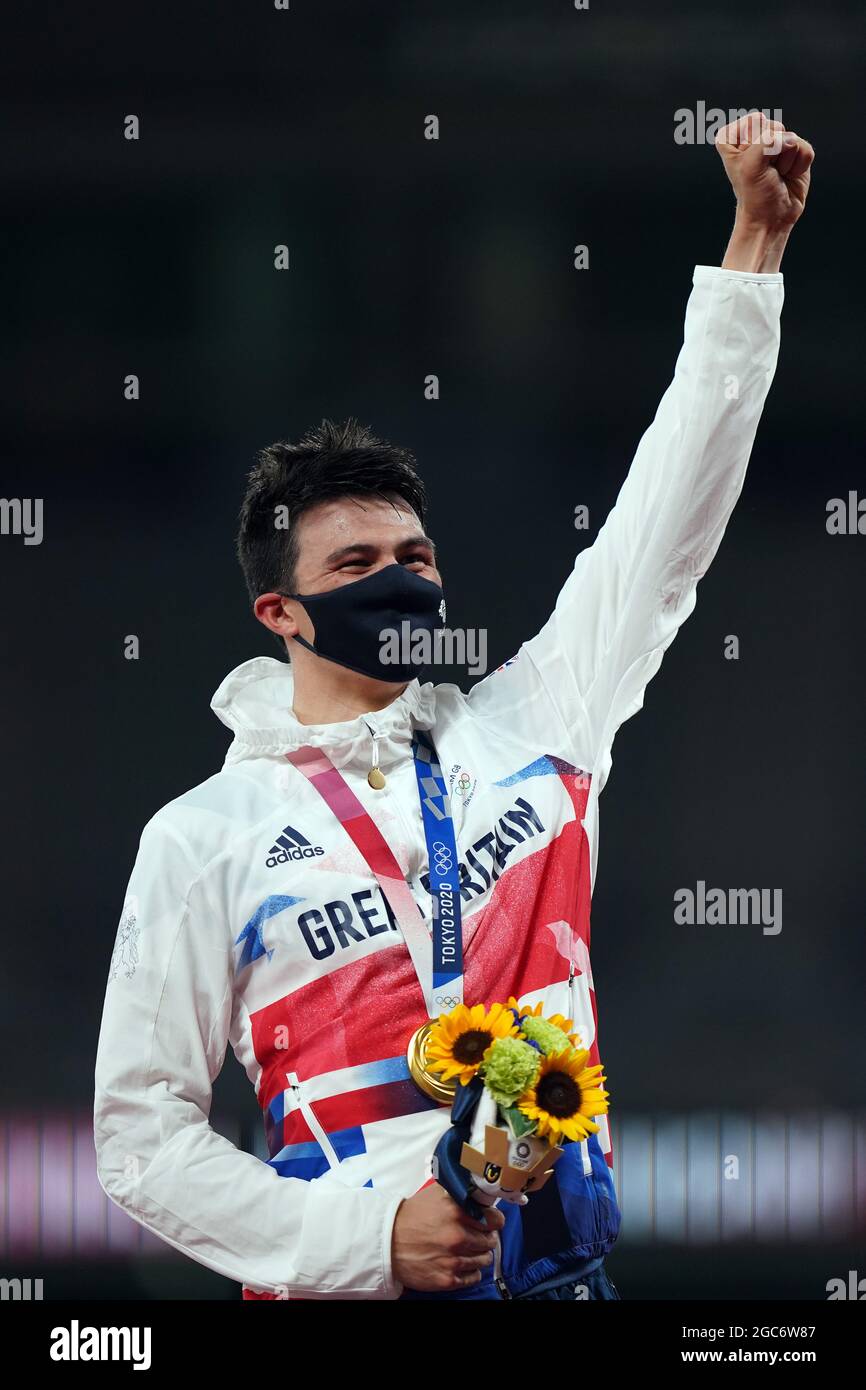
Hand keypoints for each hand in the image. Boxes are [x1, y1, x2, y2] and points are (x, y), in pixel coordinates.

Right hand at [391, 1182, 506, 1291]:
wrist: (388, 1242)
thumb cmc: (411, 1217)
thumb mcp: (435, 1194)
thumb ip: (459, 1191)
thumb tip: (479, 1190)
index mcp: (456, 1212)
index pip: (494, 1220)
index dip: (494, 1220)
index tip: (491, 1222)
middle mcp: (457, 1236)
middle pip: (490, 1241)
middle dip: (486, 1238)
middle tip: (479, 1236)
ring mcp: (453, 1260)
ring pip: (484, 1259)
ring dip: (480, 1254)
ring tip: (470, 1249)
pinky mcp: (447, 1279)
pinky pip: (474, 1277)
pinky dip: (472, 1271)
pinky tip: (463, 1263)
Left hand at [715, 112, 814, 272]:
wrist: (771, 218)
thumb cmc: (755, 194)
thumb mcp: (751, 165)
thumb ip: (768, 141)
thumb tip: (792, 138)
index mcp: (733, 138)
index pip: (752, 122)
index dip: (753, 145)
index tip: (747, 165)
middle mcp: (755, 137)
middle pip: (773, 127)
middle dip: (772, 152)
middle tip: (765, 171)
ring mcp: (777, 144)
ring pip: (791, 137)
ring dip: (786, 161)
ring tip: (777, 175)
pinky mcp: (796, 153)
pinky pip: (805, 148)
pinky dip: (799, 166)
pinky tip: (789, 177)